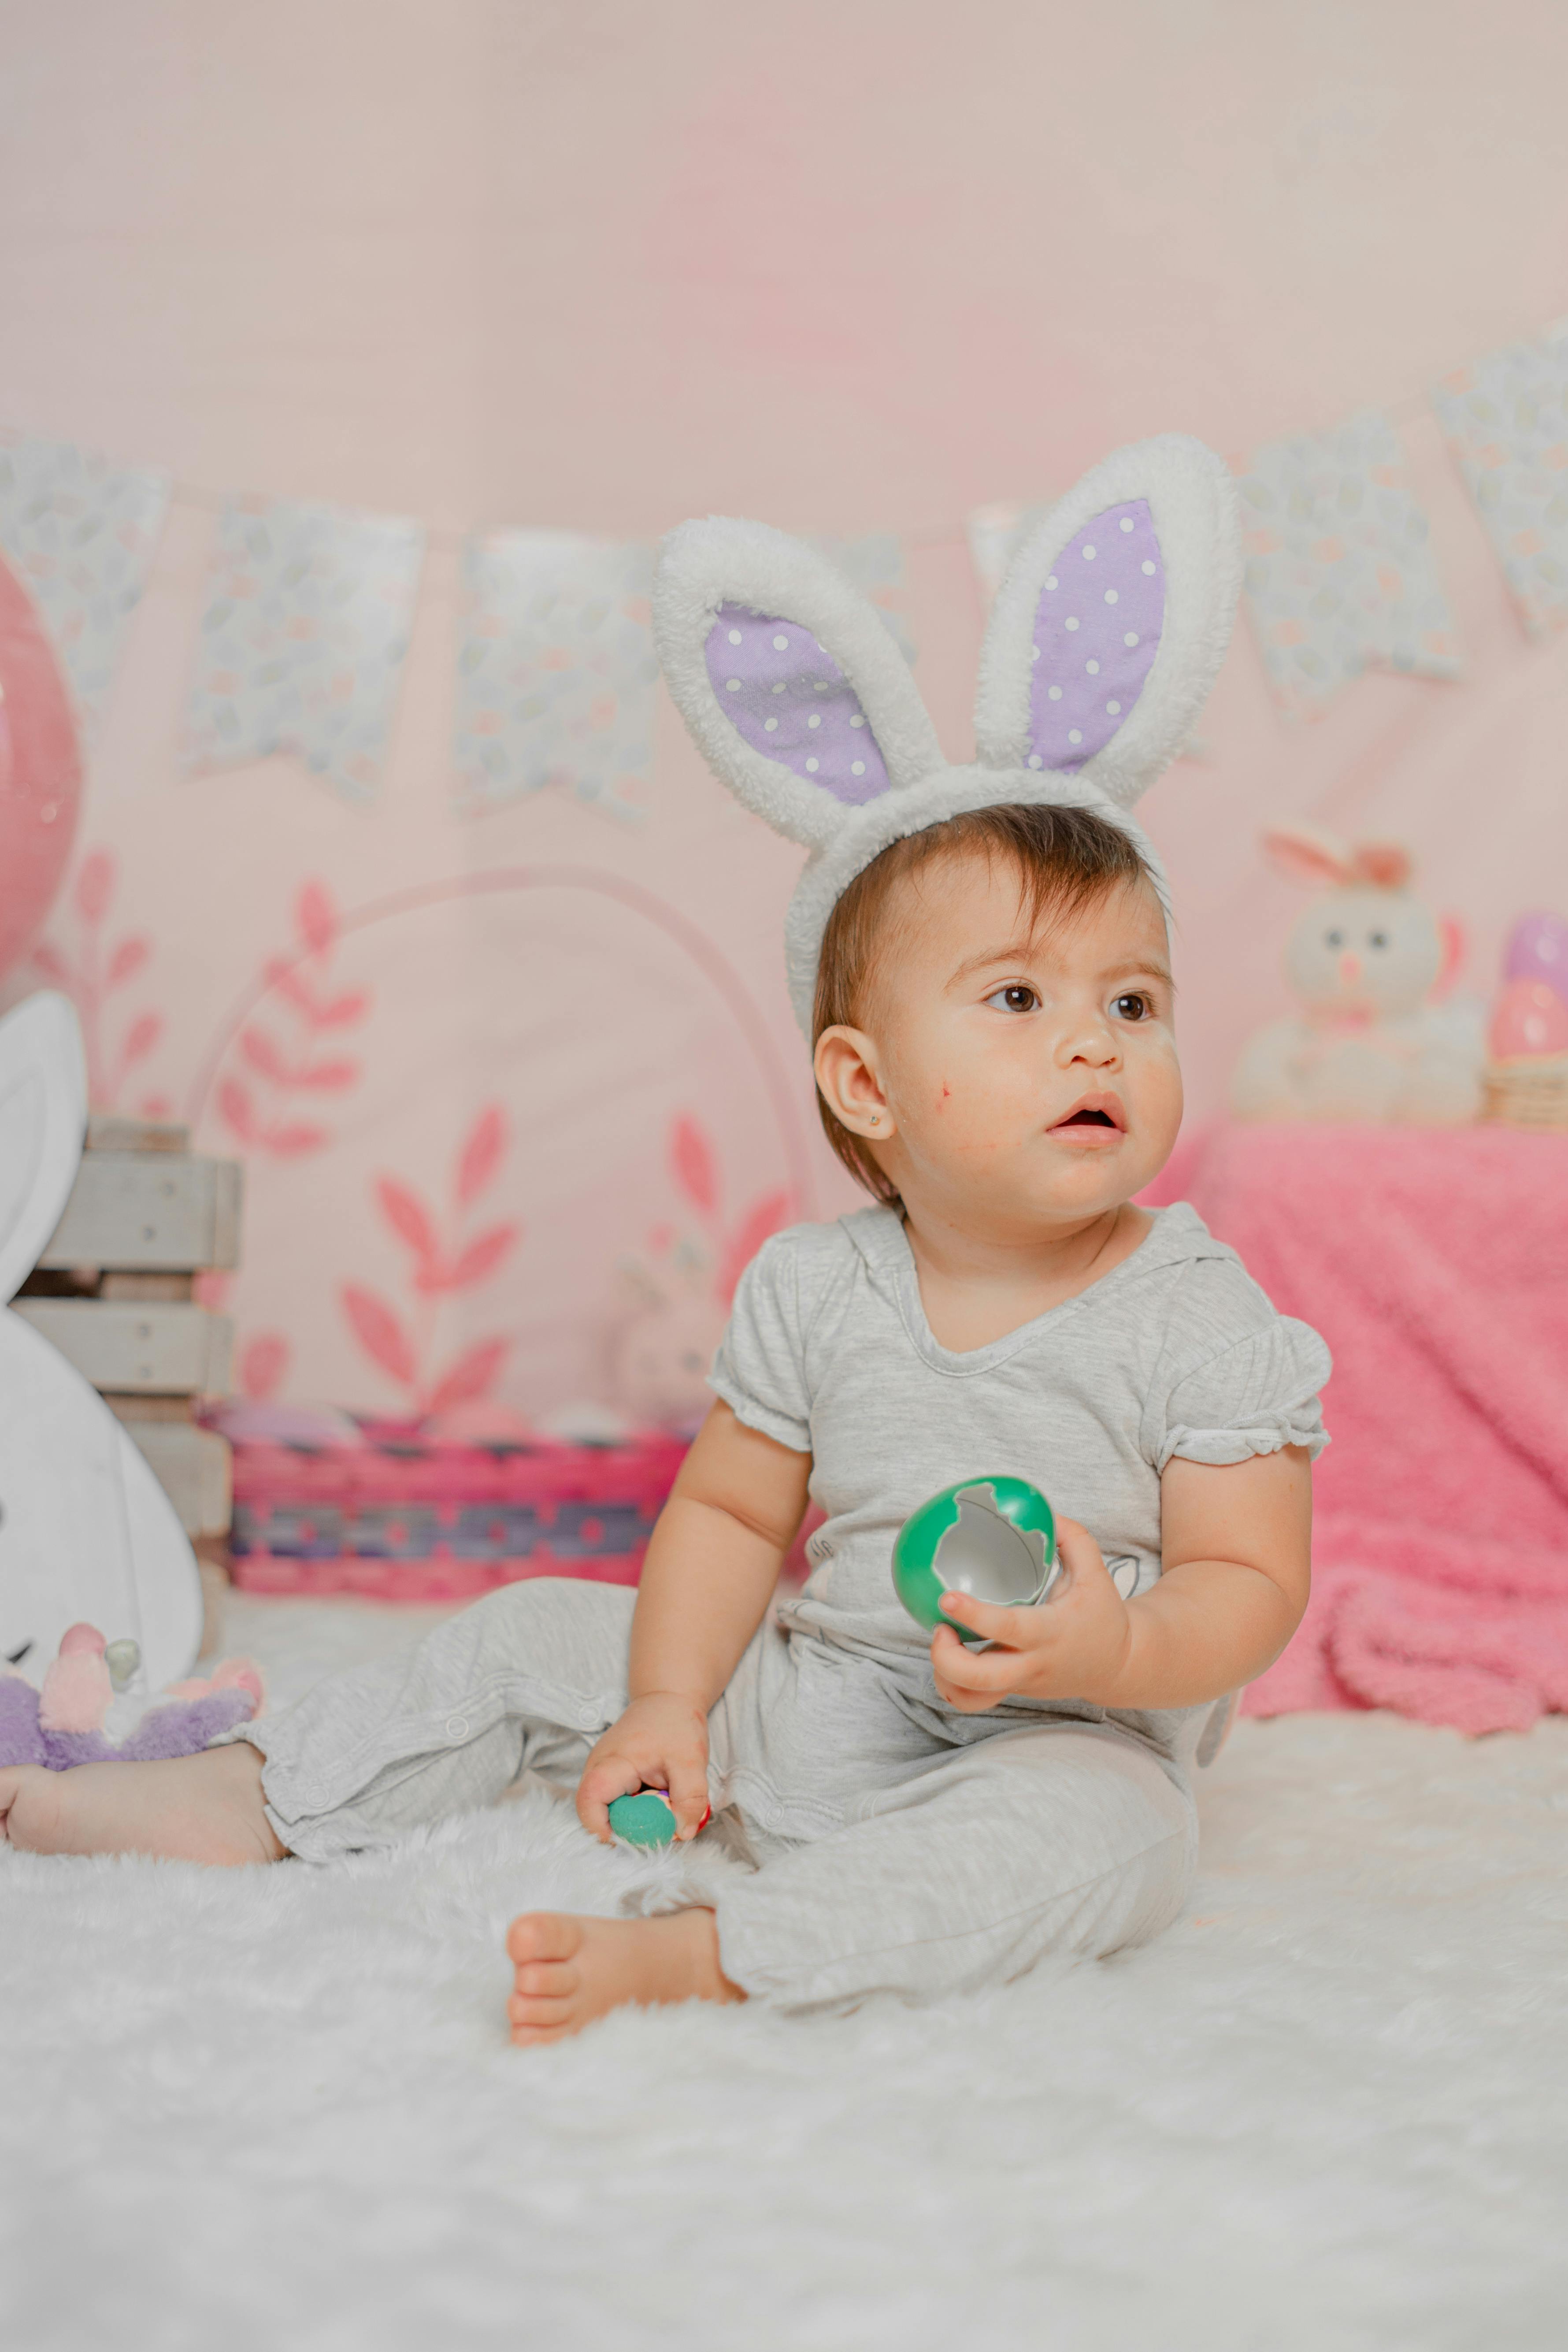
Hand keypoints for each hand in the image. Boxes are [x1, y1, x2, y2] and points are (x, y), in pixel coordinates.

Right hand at [575, 1692, 711, 1842]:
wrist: (669, 1697)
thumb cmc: (677, 1724)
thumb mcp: (691, 1761)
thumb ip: (689, 1799)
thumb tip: (682, 1834)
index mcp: (611, 1763)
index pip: (589, 1803)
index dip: (603, 1829)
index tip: (634, 1839)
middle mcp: (597, 1768)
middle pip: (596, 1812)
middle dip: (626, 1827)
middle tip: (657, 1827)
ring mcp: (601, 1771)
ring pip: (607, 1809)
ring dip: (633, 1817)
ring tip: (661, 1805)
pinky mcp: (610, 1775)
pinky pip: (615, 1801)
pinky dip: (635, 1807)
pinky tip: (656, 1797)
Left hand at [930, 1516, 1132, 1711]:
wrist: (1118, 1666)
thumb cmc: (1102, 1616)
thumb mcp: (1096, 1573)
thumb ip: (1073, 1539)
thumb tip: (1045, 1510)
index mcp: (1050, 1632)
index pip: (1008, 1628)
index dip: (974, 1615)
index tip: (948, 1598)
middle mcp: (1031, 1663)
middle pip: (979, 1679)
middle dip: (946, 1657)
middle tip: (939, 1626)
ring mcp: (1019, 1683)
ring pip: (971, 1697)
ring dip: (944, 1674)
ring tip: (942, 1640)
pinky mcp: (1011, 1691)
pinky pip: (973, 1700)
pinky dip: (952, 1685)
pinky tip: (949, 1655)